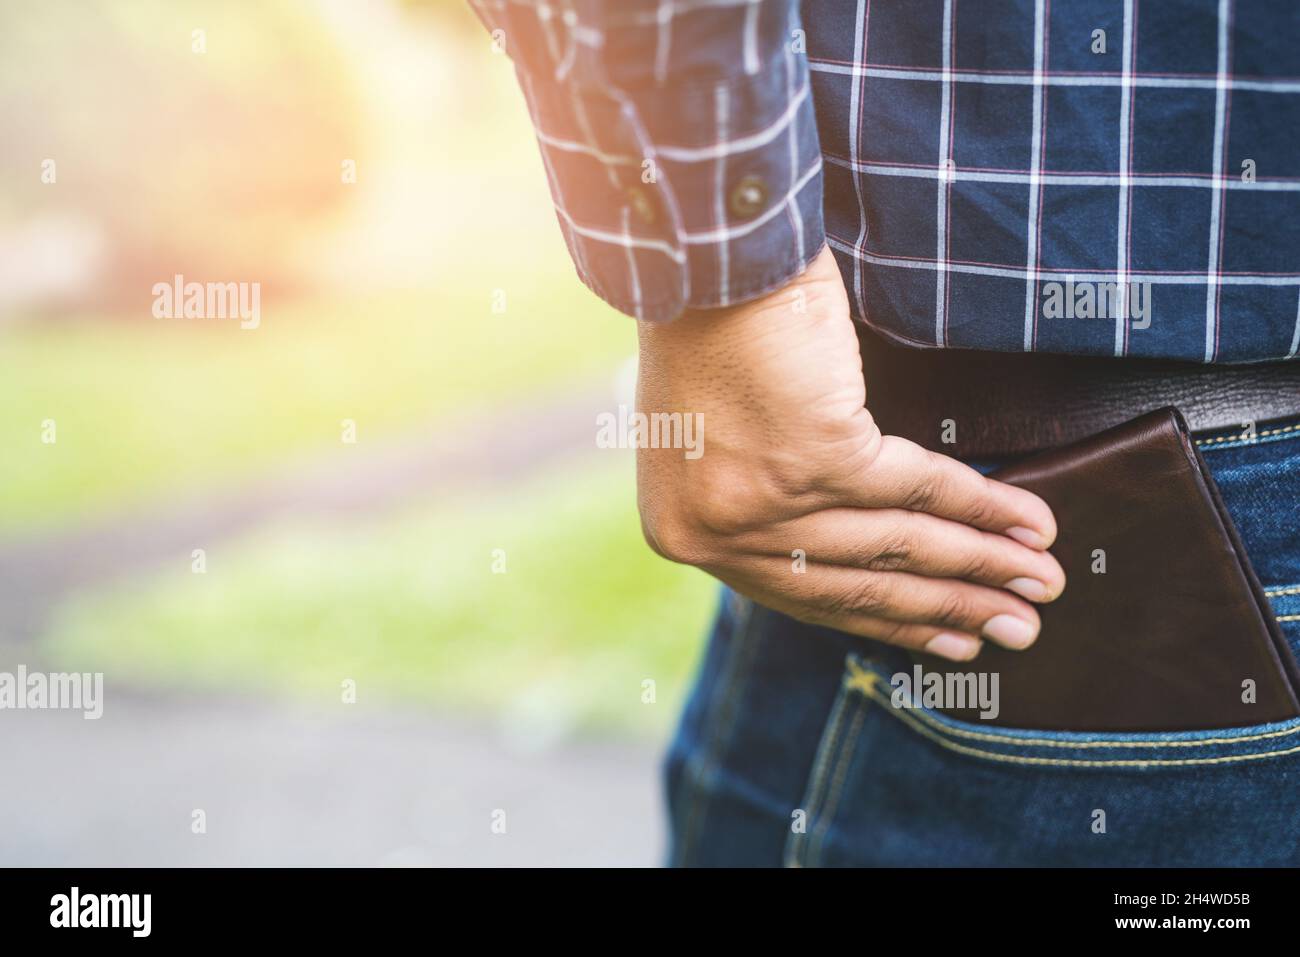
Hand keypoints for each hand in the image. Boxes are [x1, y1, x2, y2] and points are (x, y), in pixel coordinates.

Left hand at [635, 245, 1064, 660]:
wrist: (706, 254)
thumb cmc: (712, 329)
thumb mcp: (719, 438)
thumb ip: (768, 497)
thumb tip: (853, 542)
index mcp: (688, 531)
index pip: (806, 595)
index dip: (890, 621)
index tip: (948, 640)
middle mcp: (718, 531)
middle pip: (859, 584)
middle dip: (952, 608)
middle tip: (1019, 631)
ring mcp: (765, 501)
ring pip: (898, 545)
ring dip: (983, 566)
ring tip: (1045, 583)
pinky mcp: (814, 459)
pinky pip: (919, 490)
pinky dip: (983, 505)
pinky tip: (1031, 523)